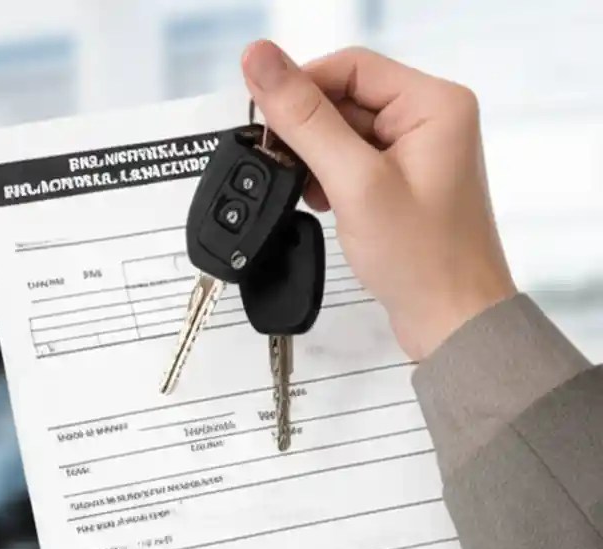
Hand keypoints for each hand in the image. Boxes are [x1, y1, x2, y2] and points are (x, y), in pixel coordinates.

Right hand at [240, 41, 516, 360]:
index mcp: (434, 104)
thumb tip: (261, 62)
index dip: (300, 87)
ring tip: (313, 192)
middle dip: (305, 131)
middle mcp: (429, 119)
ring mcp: (414, 151)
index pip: (348, 66)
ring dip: (312, 158)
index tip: (264, 118)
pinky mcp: (398, 180)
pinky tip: (321, 201)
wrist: (450, 322)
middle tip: (283, 165)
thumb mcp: (354, 182)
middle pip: (342, 97)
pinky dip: (323, 177)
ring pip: (339, 130)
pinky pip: (347, 159)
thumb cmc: (424, 261)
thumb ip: (304, 118)